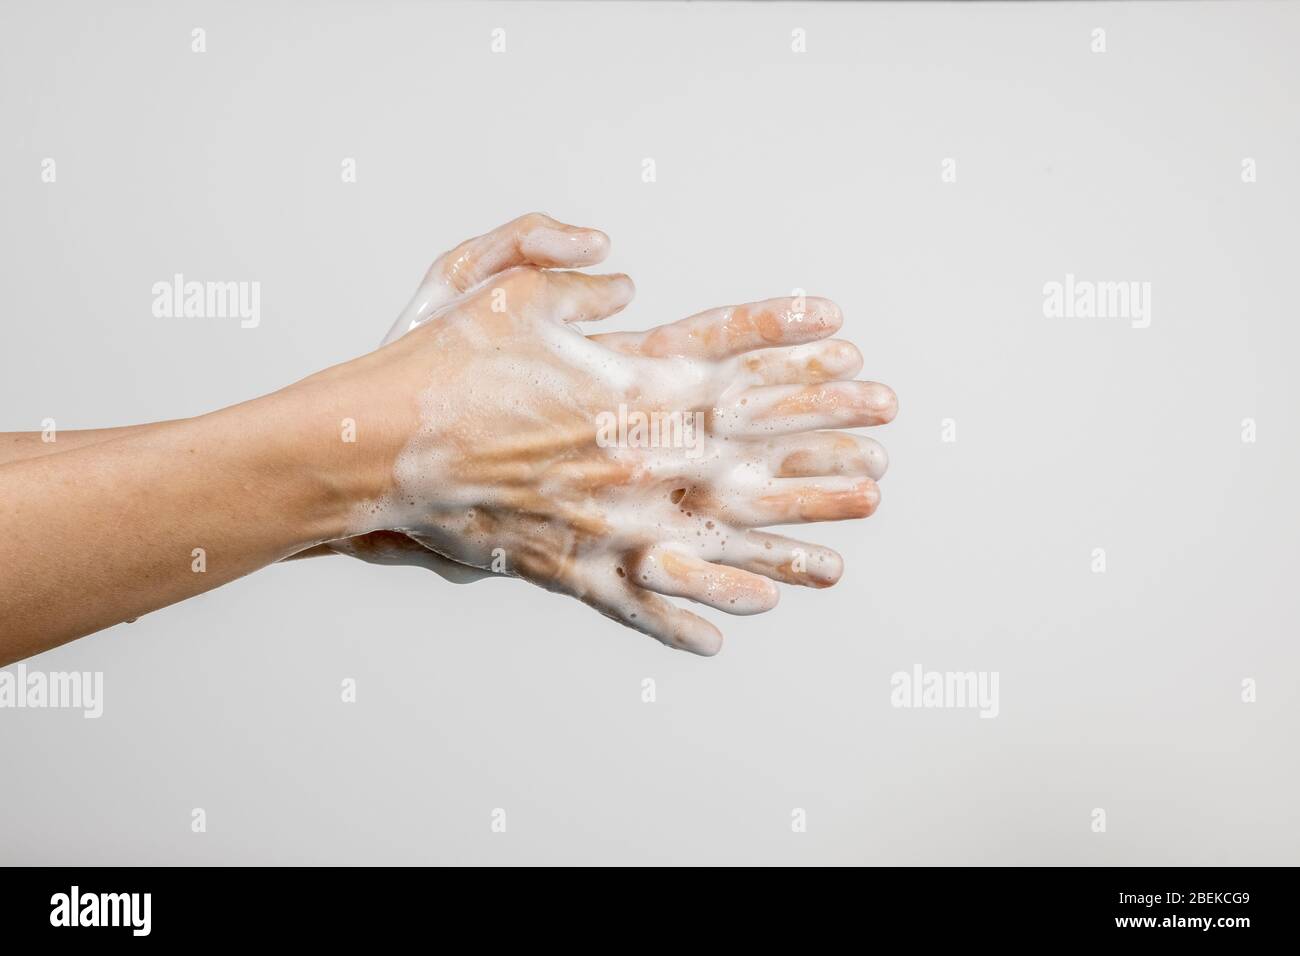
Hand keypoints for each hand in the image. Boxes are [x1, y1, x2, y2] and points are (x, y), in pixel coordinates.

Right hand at [317, 249, 895, 654]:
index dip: (791, 342)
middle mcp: (634, 451)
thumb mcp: (497, 287)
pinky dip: (685, 615)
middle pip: (750, 454)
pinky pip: (640, 598)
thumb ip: (564, 266)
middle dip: (823, 455)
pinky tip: (731, 632)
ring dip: (783, 548)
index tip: (848, 340)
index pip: (729, 354)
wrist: (369, 449)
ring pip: (715, 538)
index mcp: (626, 379)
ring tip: (842, 561)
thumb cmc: (433, 368)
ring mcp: (608, 516)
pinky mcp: (569, 562)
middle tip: (884, 460)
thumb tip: (621, 269)